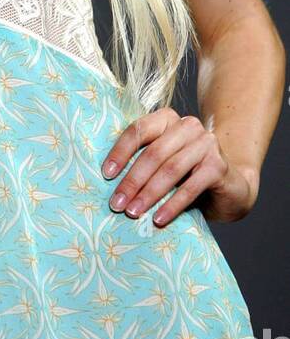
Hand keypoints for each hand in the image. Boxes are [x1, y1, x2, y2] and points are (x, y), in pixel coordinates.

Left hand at [101, 108, 258, 226]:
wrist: (232, 186)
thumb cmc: (188, 174)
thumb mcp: (164, 161)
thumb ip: (143, 161)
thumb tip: (109, 181)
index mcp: (168, 119)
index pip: (139, 130)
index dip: (120, 152)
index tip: (106, 175)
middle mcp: (188, 126)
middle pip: (153, 153)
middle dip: (132, 180)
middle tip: (117, 203)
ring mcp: (206, 144)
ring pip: (170, 170)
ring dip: (148, 194)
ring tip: (133, 212)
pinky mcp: (218, 166)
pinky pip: (190, 188)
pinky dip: (172, 205)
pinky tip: (158, 219)